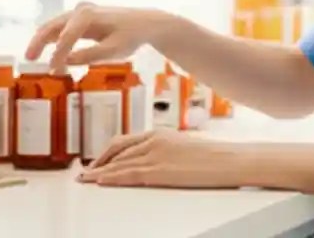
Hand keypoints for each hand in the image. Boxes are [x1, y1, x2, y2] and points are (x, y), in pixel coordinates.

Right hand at [25, 1, 154, 70]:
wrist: (145, 23)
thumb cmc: (131, 36)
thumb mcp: (113, 50)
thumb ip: (90, 55)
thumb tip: (66, 61)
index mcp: (88, 15)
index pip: (66, 36)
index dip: (57, 54)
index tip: (52, 70)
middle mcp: (81, 10)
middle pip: (53, 26)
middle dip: (39, 42)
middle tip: (29, 59)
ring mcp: (81, 12)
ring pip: (55, 26)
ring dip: (44, 40)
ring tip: (33, 57)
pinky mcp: (83, 18)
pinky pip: (63, 28)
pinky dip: (54, 39)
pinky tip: (47, 50)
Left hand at [78, 130, 253, 188]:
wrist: (228, 159)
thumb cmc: (214, 156)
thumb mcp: (185, 147)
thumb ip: (166, 151)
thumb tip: (155, 162)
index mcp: (160, 133)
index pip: (125, 141)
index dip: (107, 152)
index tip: (98, 160)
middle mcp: (154, 140)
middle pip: (117, 150)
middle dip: (99, 161)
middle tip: (86, 172)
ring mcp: (155, 154)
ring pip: (119, 163)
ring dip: (99, 172)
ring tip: (86, 179)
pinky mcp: (158, 170)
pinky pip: (128, 174)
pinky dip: (111, 177)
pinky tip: (101, 181)